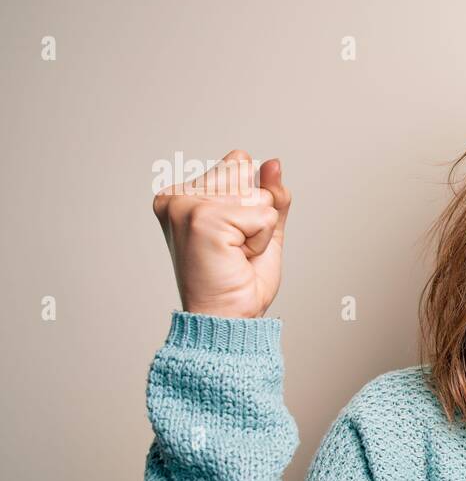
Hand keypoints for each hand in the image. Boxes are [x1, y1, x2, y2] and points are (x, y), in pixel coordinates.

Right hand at [152, 149, 291, 318]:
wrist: (227, 318)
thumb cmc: (238, 280)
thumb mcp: (263, 229)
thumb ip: (270, 194)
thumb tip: (274, 162)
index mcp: (183, 193)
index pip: (239, 162)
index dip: (251, 202)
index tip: (229, 235)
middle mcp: (177, 196)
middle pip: (247, 172)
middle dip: (255, 214)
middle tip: (233, 248)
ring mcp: (187, 206)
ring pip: (258, 195)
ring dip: (258, 231)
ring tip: (233, 255)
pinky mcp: (203, 218)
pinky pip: (263, 216)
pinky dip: (261, 242)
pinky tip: (235, 258)